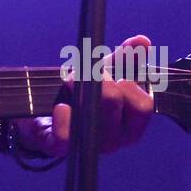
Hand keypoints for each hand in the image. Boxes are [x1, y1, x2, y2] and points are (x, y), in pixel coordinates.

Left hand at [14, 35, 153, 158]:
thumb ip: (126, 58)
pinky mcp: (62, 148)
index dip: (129, 84)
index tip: (114, 73)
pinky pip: (66, 136)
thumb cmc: (85, 95)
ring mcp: (89, 146)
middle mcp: (115, 139)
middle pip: (114, 101)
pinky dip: (63, 117)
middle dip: (98, 79)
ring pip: (91, 116)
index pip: (143, 106)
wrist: (47, 114)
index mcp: (131, 125)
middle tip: (87, 72)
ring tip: (69, 83)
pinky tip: (61, 106)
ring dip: (78, 90)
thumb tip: (143, 41)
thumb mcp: (107, 73)